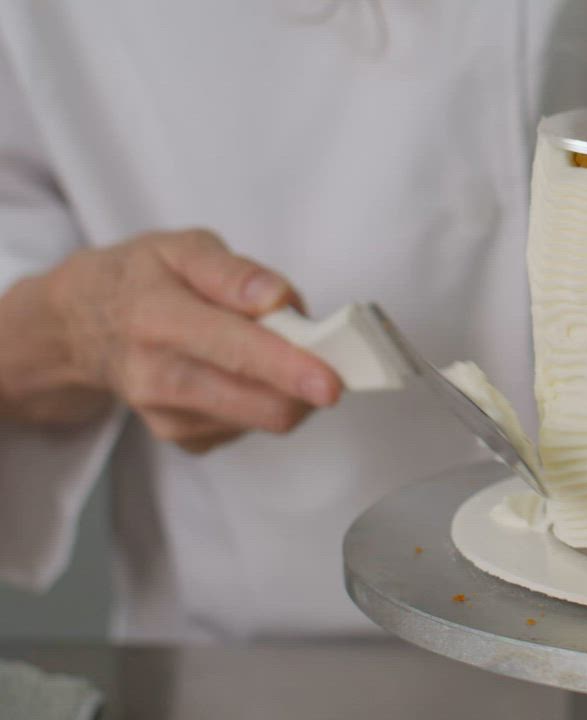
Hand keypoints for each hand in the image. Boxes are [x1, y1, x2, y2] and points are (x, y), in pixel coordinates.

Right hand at [6, 229, 341, 452]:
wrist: (80, 326)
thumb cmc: (141, 279)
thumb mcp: (181, 248)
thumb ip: (233, 272)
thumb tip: (278, 298)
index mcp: (159, 319)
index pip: (236, 352)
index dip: (290, 369)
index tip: (331, 383)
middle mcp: (159, 376)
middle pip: (258, 405)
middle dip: (305, 385)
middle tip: (320, 351)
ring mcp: (167, 416)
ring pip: (262, 419)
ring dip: (285, 389)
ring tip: (267, 349)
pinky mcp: (181, 438)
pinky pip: (247, 428)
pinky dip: (260, 401)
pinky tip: (239, 373)